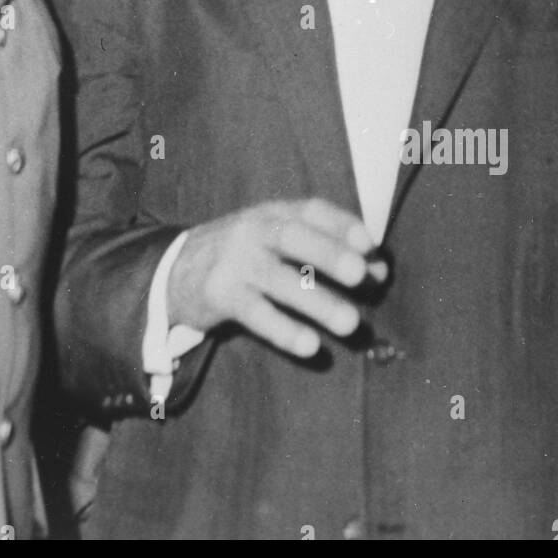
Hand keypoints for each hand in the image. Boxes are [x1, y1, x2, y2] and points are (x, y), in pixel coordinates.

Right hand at [167, 197, 385, 357]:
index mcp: (273, 213)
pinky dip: (283, 330)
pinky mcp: (219, 295)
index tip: (372, 244)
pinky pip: (255, 314)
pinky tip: (310, 346)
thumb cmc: (246, 255)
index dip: (342, 224)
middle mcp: (253, 231)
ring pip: (278, 279)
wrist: (177, 268)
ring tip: (351, 324)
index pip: (310, 211)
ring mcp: (235, 262)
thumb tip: (380, 271)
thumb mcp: (279, 243)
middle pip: (293, 237)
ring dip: (316, 301)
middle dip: (329, 254)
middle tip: (361, 275)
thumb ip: (326, 251)